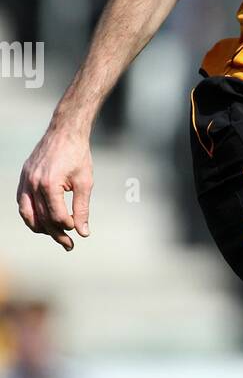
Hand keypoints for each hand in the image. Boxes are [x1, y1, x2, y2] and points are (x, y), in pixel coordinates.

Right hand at [17, 125, 93, 249]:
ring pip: (27, 214)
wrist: (65, 131)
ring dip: (41, 228)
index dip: (68, 226)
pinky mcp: (24, 177)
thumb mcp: (85, 182)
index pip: (56, 216)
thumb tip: (83, 232)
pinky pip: (22, 203)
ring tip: (55, 235)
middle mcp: (33, 183)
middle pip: (42, 218)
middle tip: (69, 245)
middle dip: (56, 234)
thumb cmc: (78, 155)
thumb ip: (82, 209)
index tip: (77, 230)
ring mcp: (26, 180)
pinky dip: (31, 215)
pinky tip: (43, 221)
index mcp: (49, 184)